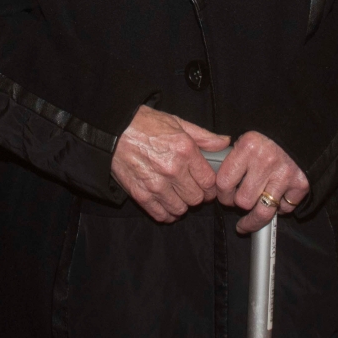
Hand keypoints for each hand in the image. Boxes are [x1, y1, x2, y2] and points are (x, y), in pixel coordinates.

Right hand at [110, 106, 229, 222]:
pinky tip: (165, 203)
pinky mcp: (140, 195)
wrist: (112, 130)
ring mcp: (155, 184)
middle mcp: (172, 169)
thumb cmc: (144, 124)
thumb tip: (225, 143)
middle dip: (197, 195)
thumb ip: (204, 136)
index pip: (209, 182)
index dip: (211, 186)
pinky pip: (161, 215)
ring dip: (182, 204)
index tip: (206, 184)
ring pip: (181, 209)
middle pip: (197, 198)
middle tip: (191, 188)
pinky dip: (166, 213)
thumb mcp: (177, 122)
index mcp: (184, 150)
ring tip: (177, 195)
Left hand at [214, 130, 309, 233]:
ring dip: (255, 217)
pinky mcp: (301, 184)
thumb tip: (215, 178)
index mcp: (248, 147)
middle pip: (243, 201)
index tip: (224, 196)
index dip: (222, 194)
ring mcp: (284, 175)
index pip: (224, 183)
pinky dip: (281, 208)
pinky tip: (276, 200)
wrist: (301, 129)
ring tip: (250, 220)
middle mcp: (266, 162)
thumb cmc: (270, 136)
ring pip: (263, 211)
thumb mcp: (247, 138)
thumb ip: (232, 157)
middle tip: (238, 202)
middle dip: (238, 204)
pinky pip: (285, 208)